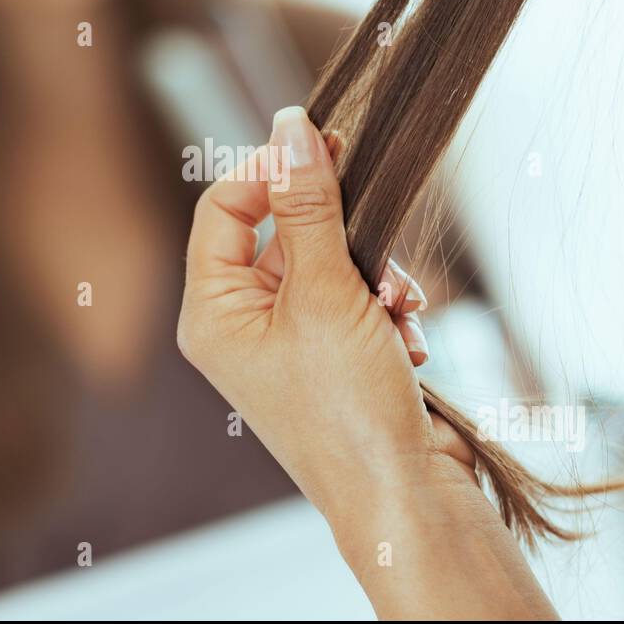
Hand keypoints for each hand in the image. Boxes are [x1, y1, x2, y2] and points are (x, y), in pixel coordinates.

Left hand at [177, 106, 475, 529]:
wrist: (407, 497)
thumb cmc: (348, 410)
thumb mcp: (325, 293)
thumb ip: (308, 204)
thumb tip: (290, 126)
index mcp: (213, 313)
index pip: (221, 208)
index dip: (268, 172)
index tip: (324, 148)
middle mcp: (244, 325)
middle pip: (282, 232)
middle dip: (340, 232)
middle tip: (372, 228)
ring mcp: (292, 342)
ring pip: (330, 263)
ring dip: (375, 274)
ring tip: (399, 307)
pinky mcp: (336, 356)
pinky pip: (358, 299)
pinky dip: (388, 309)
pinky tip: (409, 340)